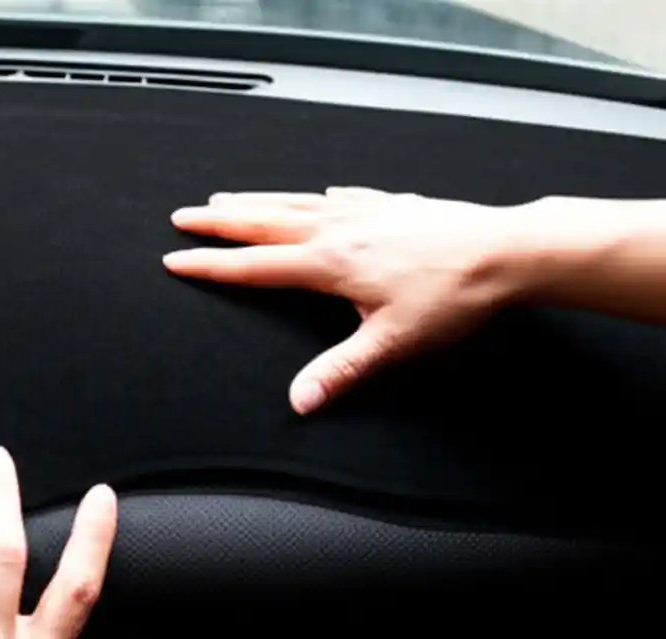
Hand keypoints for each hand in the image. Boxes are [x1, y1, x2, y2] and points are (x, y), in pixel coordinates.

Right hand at [164, 187, 535, 413]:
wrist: (505, 251)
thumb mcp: (392, 344)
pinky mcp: (390, 205)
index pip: (254, 267)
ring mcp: (363, 212)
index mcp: (329, 263)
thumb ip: (340, 372)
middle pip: (263, 221)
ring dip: (256, 200)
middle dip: (218, 222)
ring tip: (226, 198)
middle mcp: (338, 230)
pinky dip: (315, 195)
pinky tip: (318, 195)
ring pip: (295, 202)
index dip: (211, 266)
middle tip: (184, 216)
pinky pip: (339, 196)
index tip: (175, 259)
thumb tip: (299, 402)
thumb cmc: (453, 296)